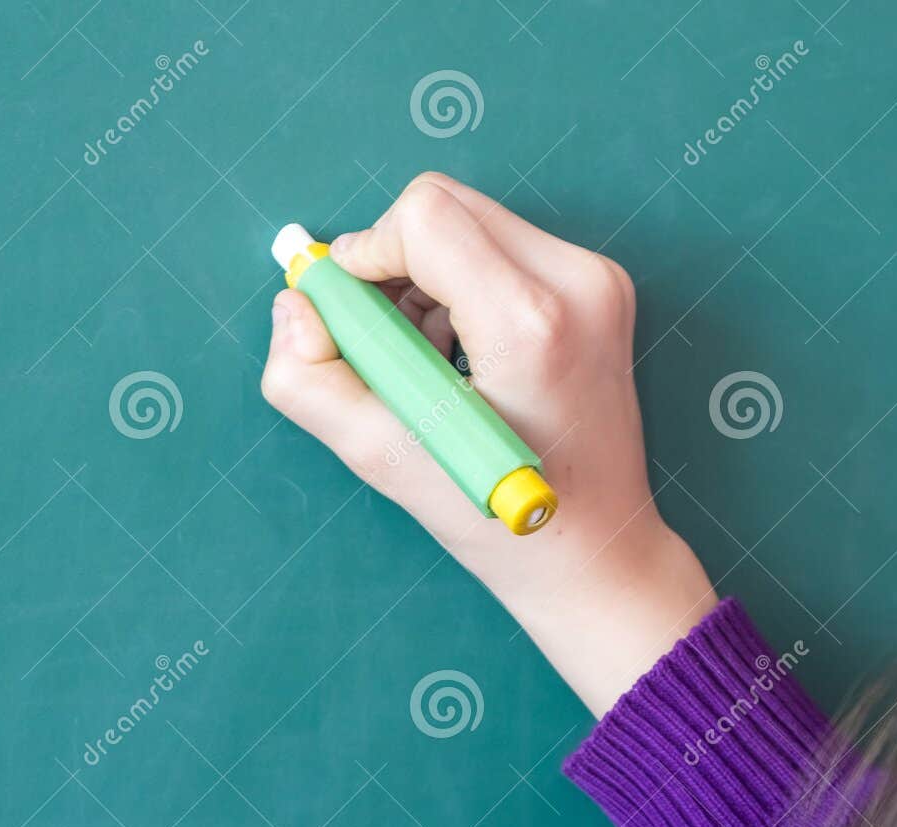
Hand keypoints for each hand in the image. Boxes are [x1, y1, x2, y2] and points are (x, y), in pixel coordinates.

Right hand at [260, 172, 715, 714]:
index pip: (423, 217)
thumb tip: (295, 304)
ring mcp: (598, 282)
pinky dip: (464, 285)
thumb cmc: (501, 521)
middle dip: (394, 263)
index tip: (351, 313)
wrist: (597, 550)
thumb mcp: (385, 457)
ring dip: (427, 277)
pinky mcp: (602, 288)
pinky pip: (504, 247)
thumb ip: (311, 377)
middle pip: (446, 205)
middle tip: (385, 341)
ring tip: (429, 360)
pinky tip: (464, 354)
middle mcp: (578, 284)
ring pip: (472, 221)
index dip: (366, 256)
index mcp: (531, 322)